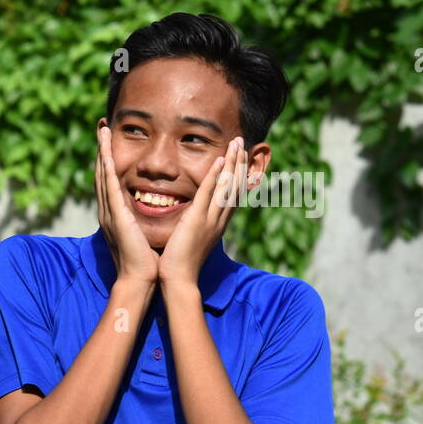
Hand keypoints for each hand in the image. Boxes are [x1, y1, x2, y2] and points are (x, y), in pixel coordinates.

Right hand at [95, 125, 157, 286]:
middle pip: (102, 173)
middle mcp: (108, 210)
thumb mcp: (143, 234)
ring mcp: (109, 211)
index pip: (111, 181)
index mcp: (116, 214)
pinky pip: (109, 184)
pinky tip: (104, 150)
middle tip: (102, 127)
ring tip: (102, 130)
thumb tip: (155, 211)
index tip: (111, 143)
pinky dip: (105, 165)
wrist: (139, 278)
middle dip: (101, 150)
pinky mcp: (115, 213)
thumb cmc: (145, 260)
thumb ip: (143, 221)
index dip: (109, 161)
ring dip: (101, 151)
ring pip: (103, 174)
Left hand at [158, 136, 245, 287]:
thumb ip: (195, 227)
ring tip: (238, 143)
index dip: (238, 176)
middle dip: (239, 163)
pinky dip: (215, 176)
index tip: (240, 159)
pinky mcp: (197, 220)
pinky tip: (220, 160)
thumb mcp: (192, 241)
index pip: (232, 195)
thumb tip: (192, 221)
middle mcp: (219, 220)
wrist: (179, 281)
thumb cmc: (180, 265)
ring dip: (232, 163)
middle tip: (243, 142)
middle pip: (234, 186)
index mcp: (217, 225)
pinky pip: (208, 193)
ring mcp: (210, 219)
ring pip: (226, 186)